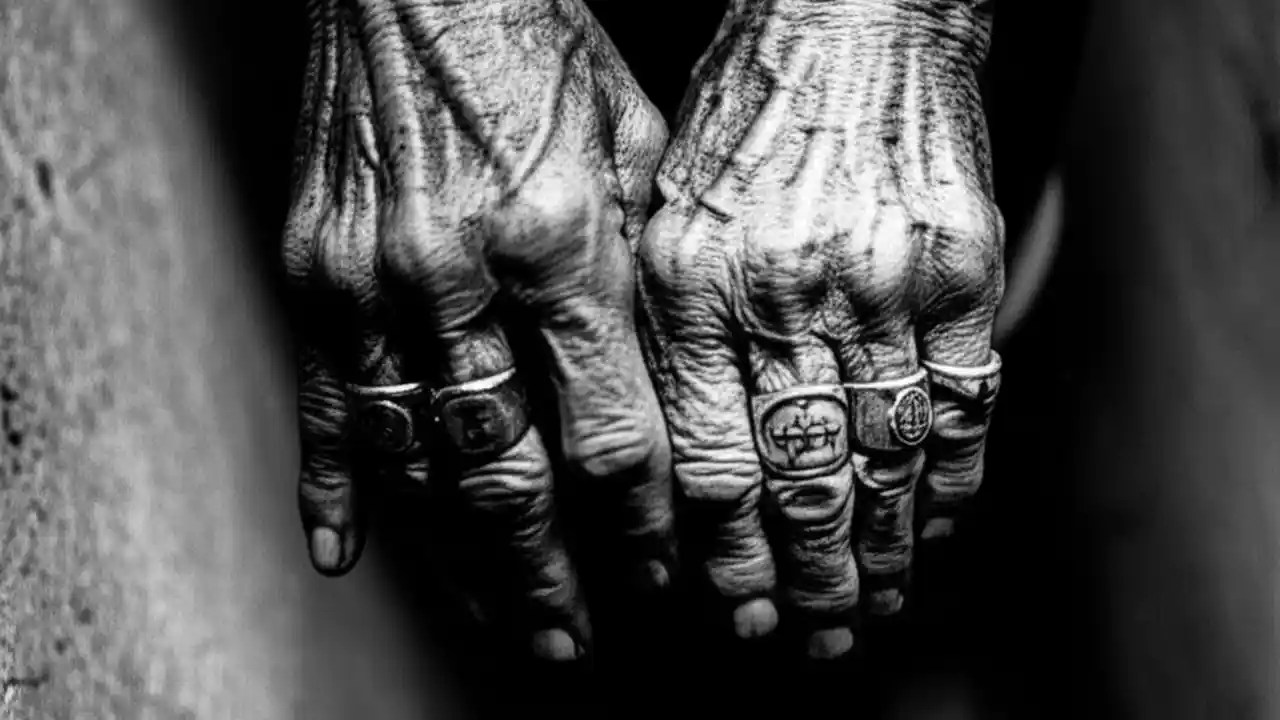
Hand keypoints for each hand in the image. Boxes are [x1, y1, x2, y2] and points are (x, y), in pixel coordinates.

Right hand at [281, 0, 673, 661]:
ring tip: (497, 618)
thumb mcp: (633, 147)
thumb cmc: (541, 48)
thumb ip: (646, 276)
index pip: (610, 433)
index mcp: (558, 241)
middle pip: (510, 473)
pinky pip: (320, 405)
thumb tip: (676, 395)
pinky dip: (332, 488)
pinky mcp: (313, 274)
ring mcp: (370, 280)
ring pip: (418, 462)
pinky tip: (347, 552)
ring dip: (460, 557)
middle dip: (549, 575)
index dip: (643, 526)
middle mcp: (457, 274)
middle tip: (572, 639)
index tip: (665, 578)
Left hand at [638, 0, 1002, 658]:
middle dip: (806, 579)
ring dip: (883, 553)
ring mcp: (881, 282)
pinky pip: (961, 406)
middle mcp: (783, 292)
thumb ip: (666, 335)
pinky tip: (937, 532)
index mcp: (691, 283)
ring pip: (884, 460)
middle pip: (801, 482)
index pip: (708, 464)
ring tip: (873, 609)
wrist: (854, 19)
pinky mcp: (959, 267)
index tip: (734, 610)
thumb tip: (675, 466)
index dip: (724, 557)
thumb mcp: (663, 211)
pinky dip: (953, 484)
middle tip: (809, 637)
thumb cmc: (747, 113)